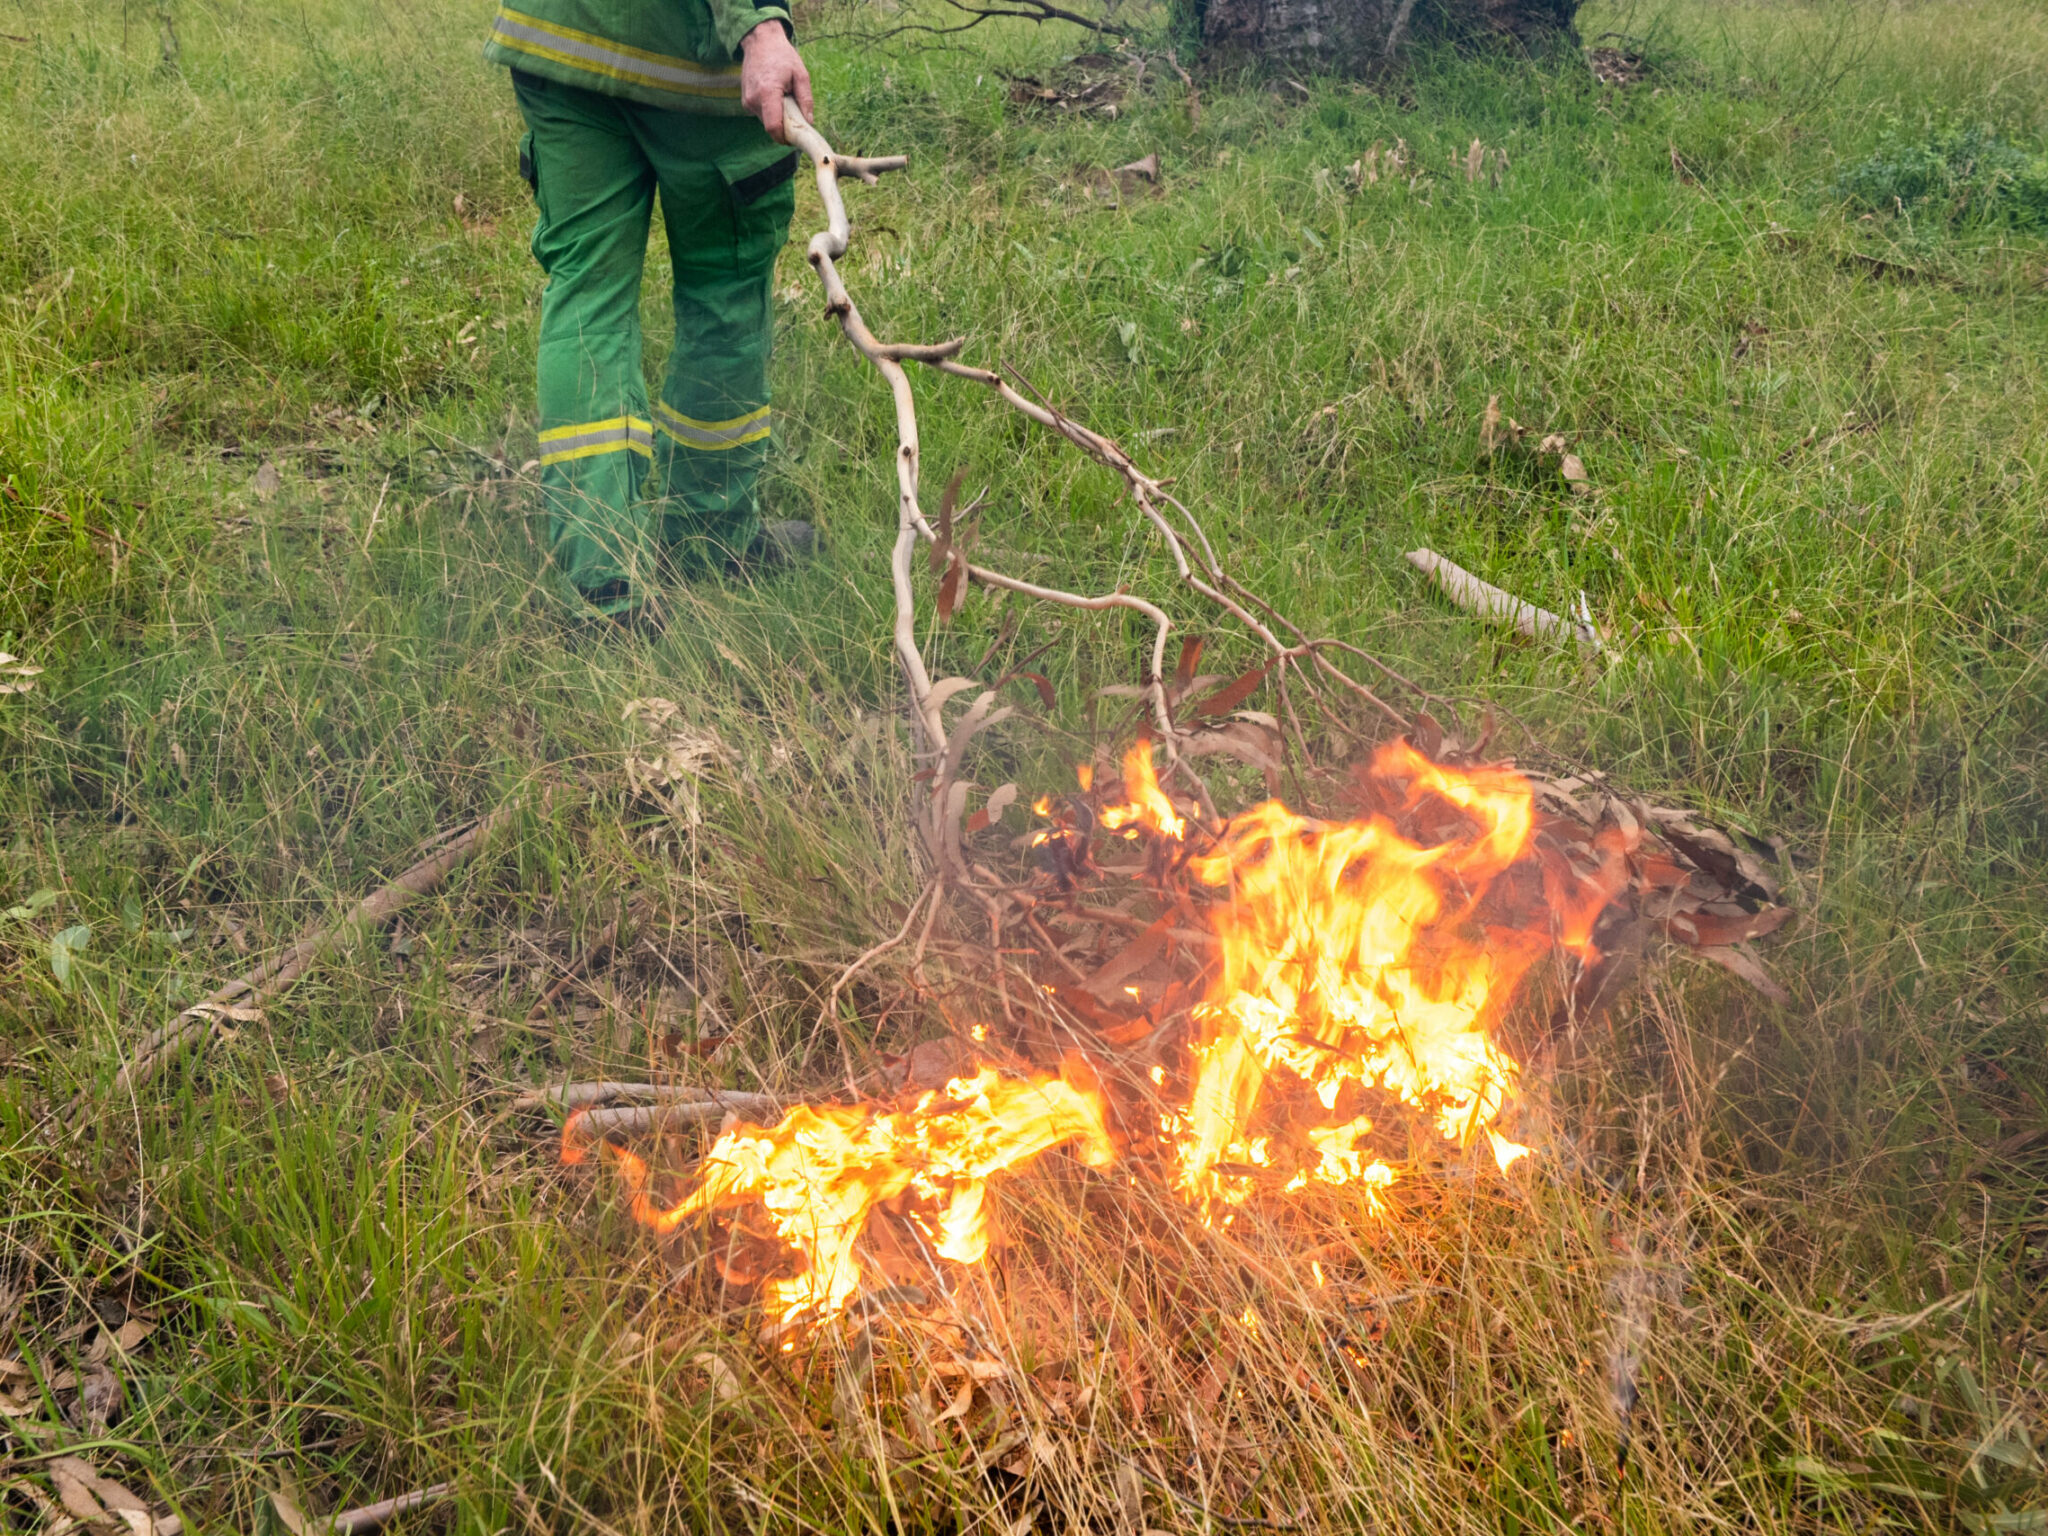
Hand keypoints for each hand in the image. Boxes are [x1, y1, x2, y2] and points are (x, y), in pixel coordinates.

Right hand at [740, 21, 812, 143]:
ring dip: (778, 117)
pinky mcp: (745, 101)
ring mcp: (747, 101)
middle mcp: (753, 99)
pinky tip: (775, 96)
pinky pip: (761, 114)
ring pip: (766, 121)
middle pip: (770, 126)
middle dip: (784, 126)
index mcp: (767, 93)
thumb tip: (809, 122)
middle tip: (796, 114)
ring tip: (785, 99)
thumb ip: (806, 100)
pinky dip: (771, 111)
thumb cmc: (782, 56)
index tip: (795, 139)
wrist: (761, 41)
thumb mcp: (801, 75)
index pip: (773, 127)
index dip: (784, 138)